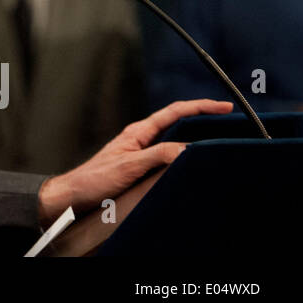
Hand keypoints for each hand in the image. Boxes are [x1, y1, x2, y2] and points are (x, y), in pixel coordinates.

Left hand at [37, 99, 232, 223]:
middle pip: (177, 122)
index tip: (224, 107)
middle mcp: (141, 139)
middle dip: (202, 117)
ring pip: (174, 139)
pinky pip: (168, 156)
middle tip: (228, 119)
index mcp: (138, 132)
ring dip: (195, 136)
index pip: (175, 112)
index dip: (200, 107)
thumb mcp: (130, 166)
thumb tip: (188, 148)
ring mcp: (141, 152)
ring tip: (218, 138)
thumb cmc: (95, 179)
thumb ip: (158, 155)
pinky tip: (193, 163)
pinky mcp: (140, 167)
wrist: (74, 195)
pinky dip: (184, 155)